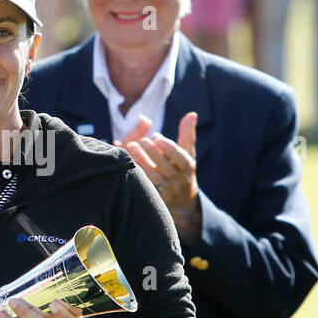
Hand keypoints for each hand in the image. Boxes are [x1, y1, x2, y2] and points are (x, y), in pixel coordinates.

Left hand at [117, 112, 200, 242]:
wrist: (182, 204)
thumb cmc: (183, 171)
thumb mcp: (188, 154)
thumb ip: (187, 135)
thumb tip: (192, 114)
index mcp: (187, 168)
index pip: (182, 159)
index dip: (170, 149)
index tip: (158, 137)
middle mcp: (177, 180)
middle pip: (166, 168)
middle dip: (153, 154)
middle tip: (142, 140)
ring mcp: (165, 190)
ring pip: (153, 178)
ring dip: (142, 162)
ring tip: (131, 146)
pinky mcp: (154, 197)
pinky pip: (144, 186)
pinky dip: (135, 174)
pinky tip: (126, 161)